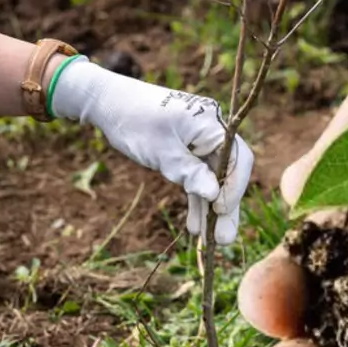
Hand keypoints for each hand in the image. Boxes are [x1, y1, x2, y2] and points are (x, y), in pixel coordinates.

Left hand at [51, 57, 251, 244]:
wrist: (110, 104)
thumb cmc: (135, 122)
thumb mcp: (161, 151)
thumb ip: (189, 173)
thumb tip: (214, 196)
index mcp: (211, 124)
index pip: (237, 159)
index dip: (234, 188)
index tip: (221, 211)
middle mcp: (212, 132)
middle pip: (229, 174)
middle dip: (226, 208)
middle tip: (224, 239)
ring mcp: (201, 143)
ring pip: (213, 181)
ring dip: (211, 211)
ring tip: (212, 242)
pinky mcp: (189, 152)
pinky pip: (198, 179)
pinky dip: (196, 200)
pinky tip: (195, 226)